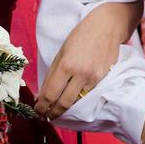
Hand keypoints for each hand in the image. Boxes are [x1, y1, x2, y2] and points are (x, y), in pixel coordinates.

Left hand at [34, 2, 141, 119]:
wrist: (107, 27)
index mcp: (66, 65)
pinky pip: (87, 95)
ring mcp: (93, 78)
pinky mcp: (103, 79)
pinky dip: (78, 99)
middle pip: (63, 103)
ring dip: (65, 108)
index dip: (42, 106)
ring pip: (76, 101)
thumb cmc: (81, 36)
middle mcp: (80, 74)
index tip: (37, 110)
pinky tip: (72, 100)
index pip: (50, 94)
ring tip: (57, 110)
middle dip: (52, 113)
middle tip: (46, 116)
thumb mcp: (62, 52)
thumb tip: (42, 94)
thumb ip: (52, 74)